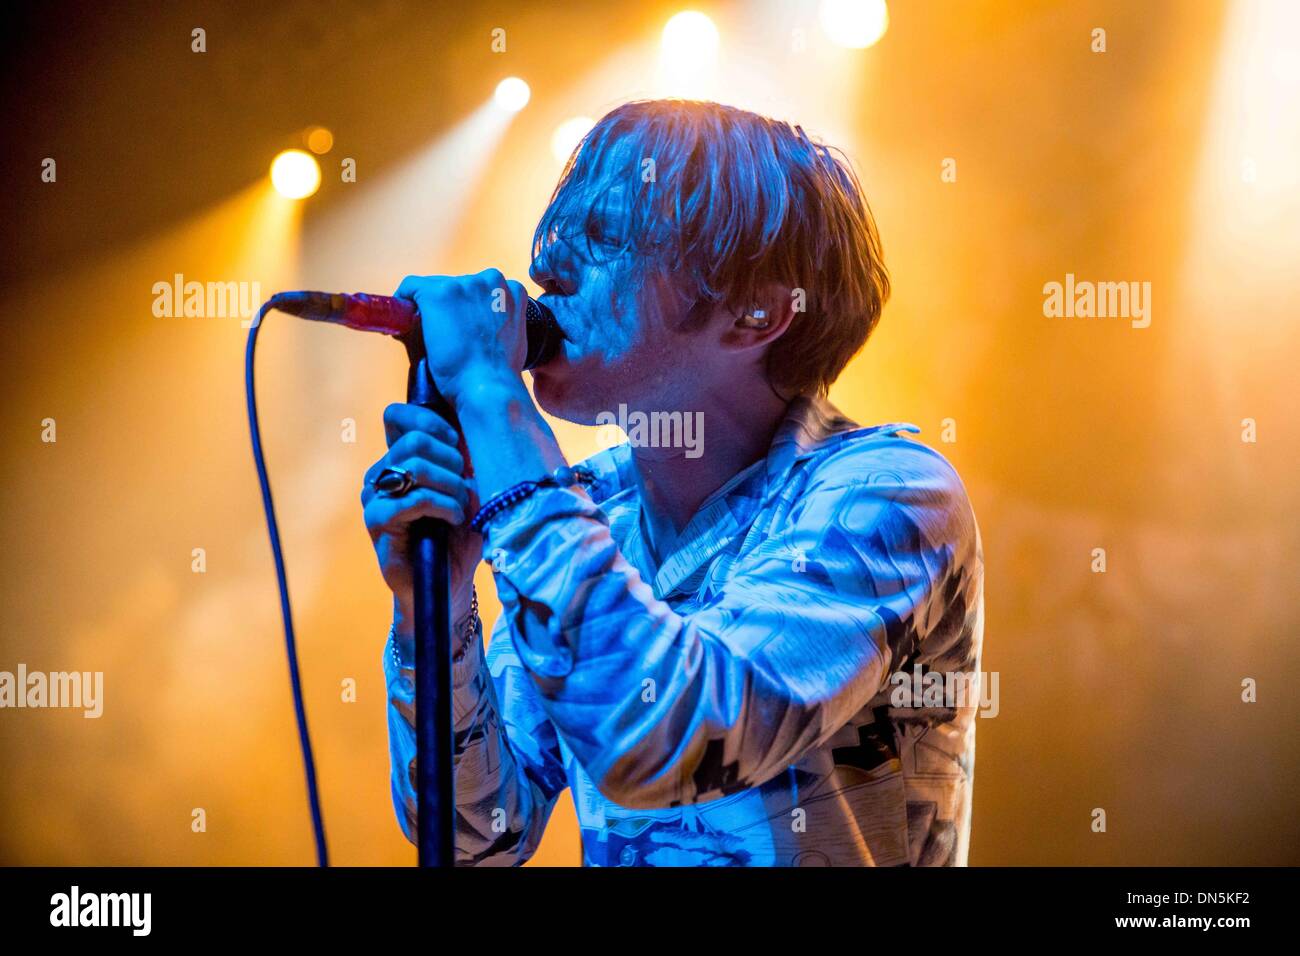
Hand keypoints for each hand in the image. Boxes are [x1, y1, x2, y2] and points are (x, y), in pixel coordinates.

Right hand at [362, 402, 481, 639]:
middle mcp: (381, 473)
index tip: (458, 446)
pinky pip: (412, 499)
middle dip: (451, 461)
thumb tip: (476, 427)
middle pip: (415, 440)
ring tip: (462, 507)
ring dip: (451, 486)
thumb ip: (465, 458)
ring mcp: (375, 497)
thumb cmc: (460, 534)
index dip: (432, 423)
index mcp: (399, 458)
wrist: (448, 583)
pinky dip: (442, 506)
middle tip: (466, 486)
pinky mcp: (376, 522)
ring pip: (415, 467)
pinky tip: (454, 520)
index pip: (398, 416)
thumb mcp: (469, 489)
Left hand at [394, 269, 529, 404]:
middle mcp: (489, 280)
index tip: (458, 324)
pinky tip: (403, 323)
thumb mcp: (512, 340)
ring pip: (434, 288)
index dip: (466, 308)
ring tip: (426, 336)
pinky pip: (411, 287)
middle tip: (442, 335)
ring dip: (429, 309)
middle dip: (448, 308)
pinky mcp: (437, 293)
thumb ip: (500, 324)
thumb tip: (479, 328)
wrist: (488, 387)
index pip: (480, 289)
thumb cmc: (499, 373)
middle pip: (457, 286)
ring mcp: (462, 285)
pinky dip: (403, 301)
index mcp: (511, 291)